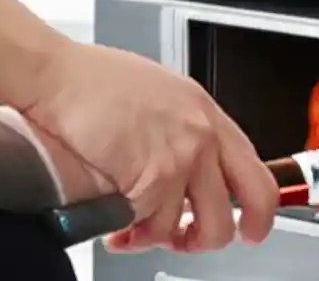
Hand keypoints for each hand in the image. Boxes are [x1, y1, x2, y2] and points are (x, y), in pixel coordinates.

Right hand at [21, 43, 277, 252]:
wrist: (58, 76)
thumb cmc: (95, 80)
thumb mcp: (164, 95)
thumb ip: (186, 130)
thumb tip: (190, 169)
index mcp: (208, 116)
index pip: (257, 176)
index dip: (260, 214)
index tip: (252, 229)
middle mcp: (202, 138)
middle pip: (228, 216)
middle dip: (207, 242)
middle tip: (188, 242)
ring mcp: (178, 159)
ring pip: (179, 229)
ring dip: (152, 238)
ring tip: (132, 228)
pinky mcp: (148, 179)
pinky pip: (146, 226)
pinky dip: (126, 232)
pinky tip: (113, 223)